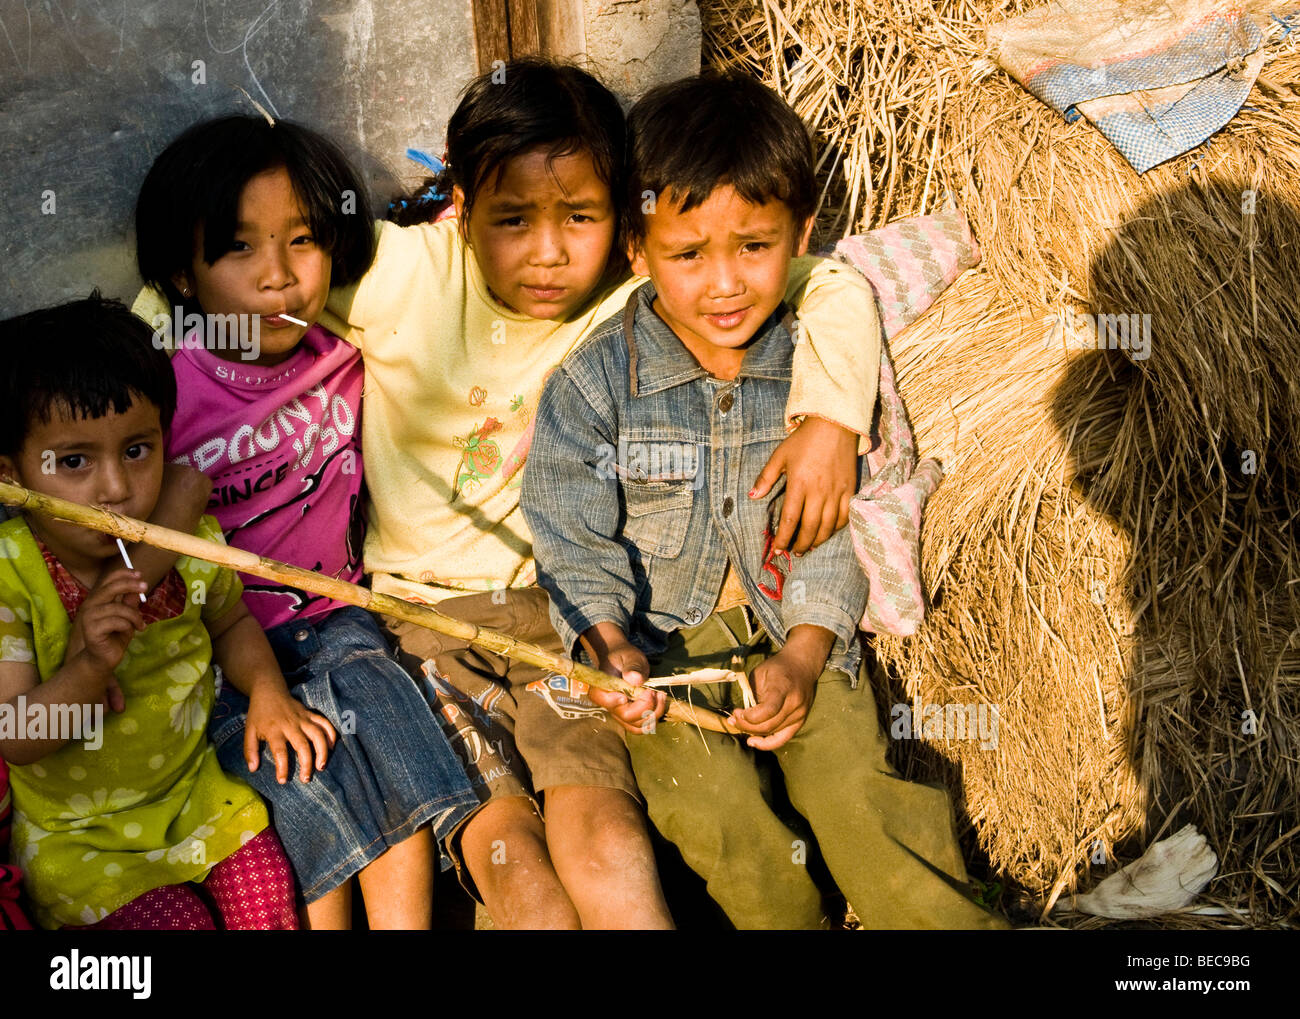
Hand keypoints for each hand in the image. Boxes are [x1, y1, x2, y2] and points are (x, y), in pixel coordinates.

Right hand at [66, 568, 145, 710]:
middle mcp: (90, 606)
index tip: (140, 574)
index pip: (107, 581)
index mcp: (98, 601)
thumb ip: (129, 603)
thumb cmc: (115, 637)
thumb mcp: (127, 617)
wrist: (103, 660)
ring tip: (140, 625)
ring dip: (134, 616)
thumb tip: (138, 587)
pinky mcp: (91, 630)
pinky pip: (116, 622)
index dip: (123, 574)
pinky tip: (132, 632)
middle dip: (129, 585)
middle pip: (109, 589)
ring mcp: (89, 618)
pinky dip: (128, 626)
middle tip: (145, 587)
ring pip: (117, 608)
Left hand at [244, 687, 336, 783]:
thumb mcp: (249, 731)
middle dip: (306, 764)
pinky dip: (331, 734)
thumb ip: (250, 750)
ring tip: (321, 766)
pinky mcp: (310, 714)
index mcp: (274, 730)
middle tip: (306, 779)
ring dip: (322, 751)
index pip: (279, 751)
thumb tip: (253, 769)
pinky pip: (324, 723)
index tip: (283, 781)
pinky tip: (332, 747)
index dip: (282, 768)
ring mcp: (303, 718)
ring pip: (318, 735)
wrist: (269, 690)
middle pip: (302, 745)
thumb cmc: (258, 714)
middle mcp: (290, 724)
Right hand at [582, 624, 665, 734]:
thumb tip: (635, 679)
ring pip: (638, 726)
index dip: (614, 702)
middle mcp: (610, 705)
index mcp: (601, 689)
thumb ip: (632, 666)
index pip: (603, 701)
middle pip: (626, 717)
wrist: (624, 661)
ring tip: (660, 694)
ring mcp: (621, 714)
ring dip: (654, 713)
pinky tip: (660, 701)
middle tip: (652, 691)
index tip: (625, 695)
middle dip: (645, 706)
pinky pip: (643, 726)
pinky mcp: (632, 718)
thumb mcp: (629, 656)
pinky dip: (655, 717)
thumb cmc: (624, 657)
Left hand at [729, 647, 820, 750]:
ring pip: (772, 733)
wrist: (802, 665)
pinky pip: (782, 739)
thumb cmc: (776, 668)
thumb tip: (741, 716)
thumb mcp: (759, 673)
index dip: (749, 717)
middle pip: (768, 725)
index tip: (737, 712)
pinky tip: (753, 741)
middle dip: (746, 726)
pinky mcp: (800, 722)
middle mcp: (794, 703)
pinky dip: (767, 743)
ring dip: (753, 733)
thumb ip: (751, 694)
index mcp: (783, 687)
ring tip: (740, 725)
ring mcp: (799, 714)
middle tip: (733, 719)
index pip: (768, 710)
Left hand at [750, 416, 858, 554]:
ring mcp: (836, 492)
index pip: (790, 519)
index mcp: (799, 484)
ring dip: (818, 541)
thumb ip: (766, 478)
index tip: (778, 550)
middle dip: (801, 545)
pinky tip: (828, 532)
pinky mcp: (850, 489)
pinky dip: (837, 528)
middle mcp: (819, 492)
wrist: (834, 424)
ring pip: (828, 526)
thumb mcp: (780, 456)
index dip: (783, 538)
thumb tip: (752, 496)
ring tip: (810, 547)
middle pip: (810, 528)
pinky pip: (845, 516)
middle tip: (795, 553)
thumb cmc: (804, 440)